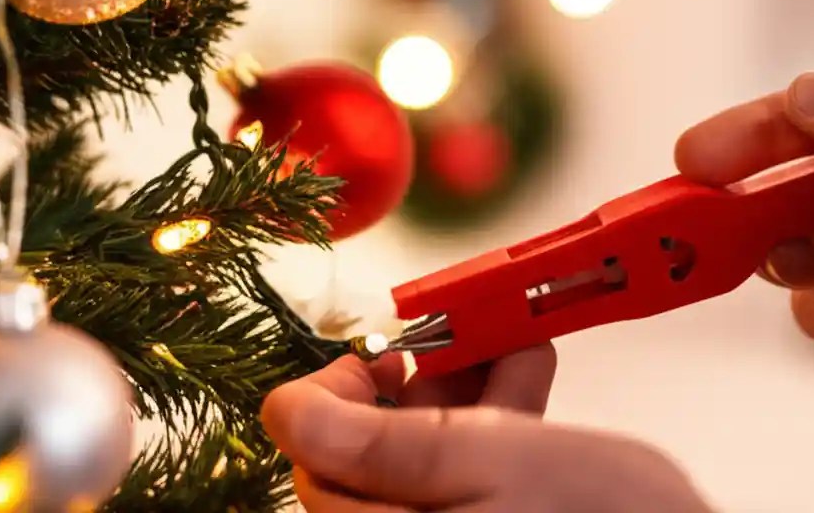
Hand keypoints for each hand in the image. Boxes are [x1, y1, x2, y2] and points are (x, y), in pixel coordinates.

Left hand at [261, 348, 712, 511]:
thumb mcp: (489, 460)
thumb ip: (376, 444)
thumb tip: (285, 412)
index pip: (316, 464)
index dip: (336, 393)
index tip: (380, 353)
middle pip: (373, 459)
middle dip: (414, 385)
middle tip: (452, 337)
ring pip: (428, 461)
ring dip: (462, 393)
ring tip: (506, 341)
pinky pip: (473, 476)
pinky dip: (496, 423)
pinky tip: (528, 376)